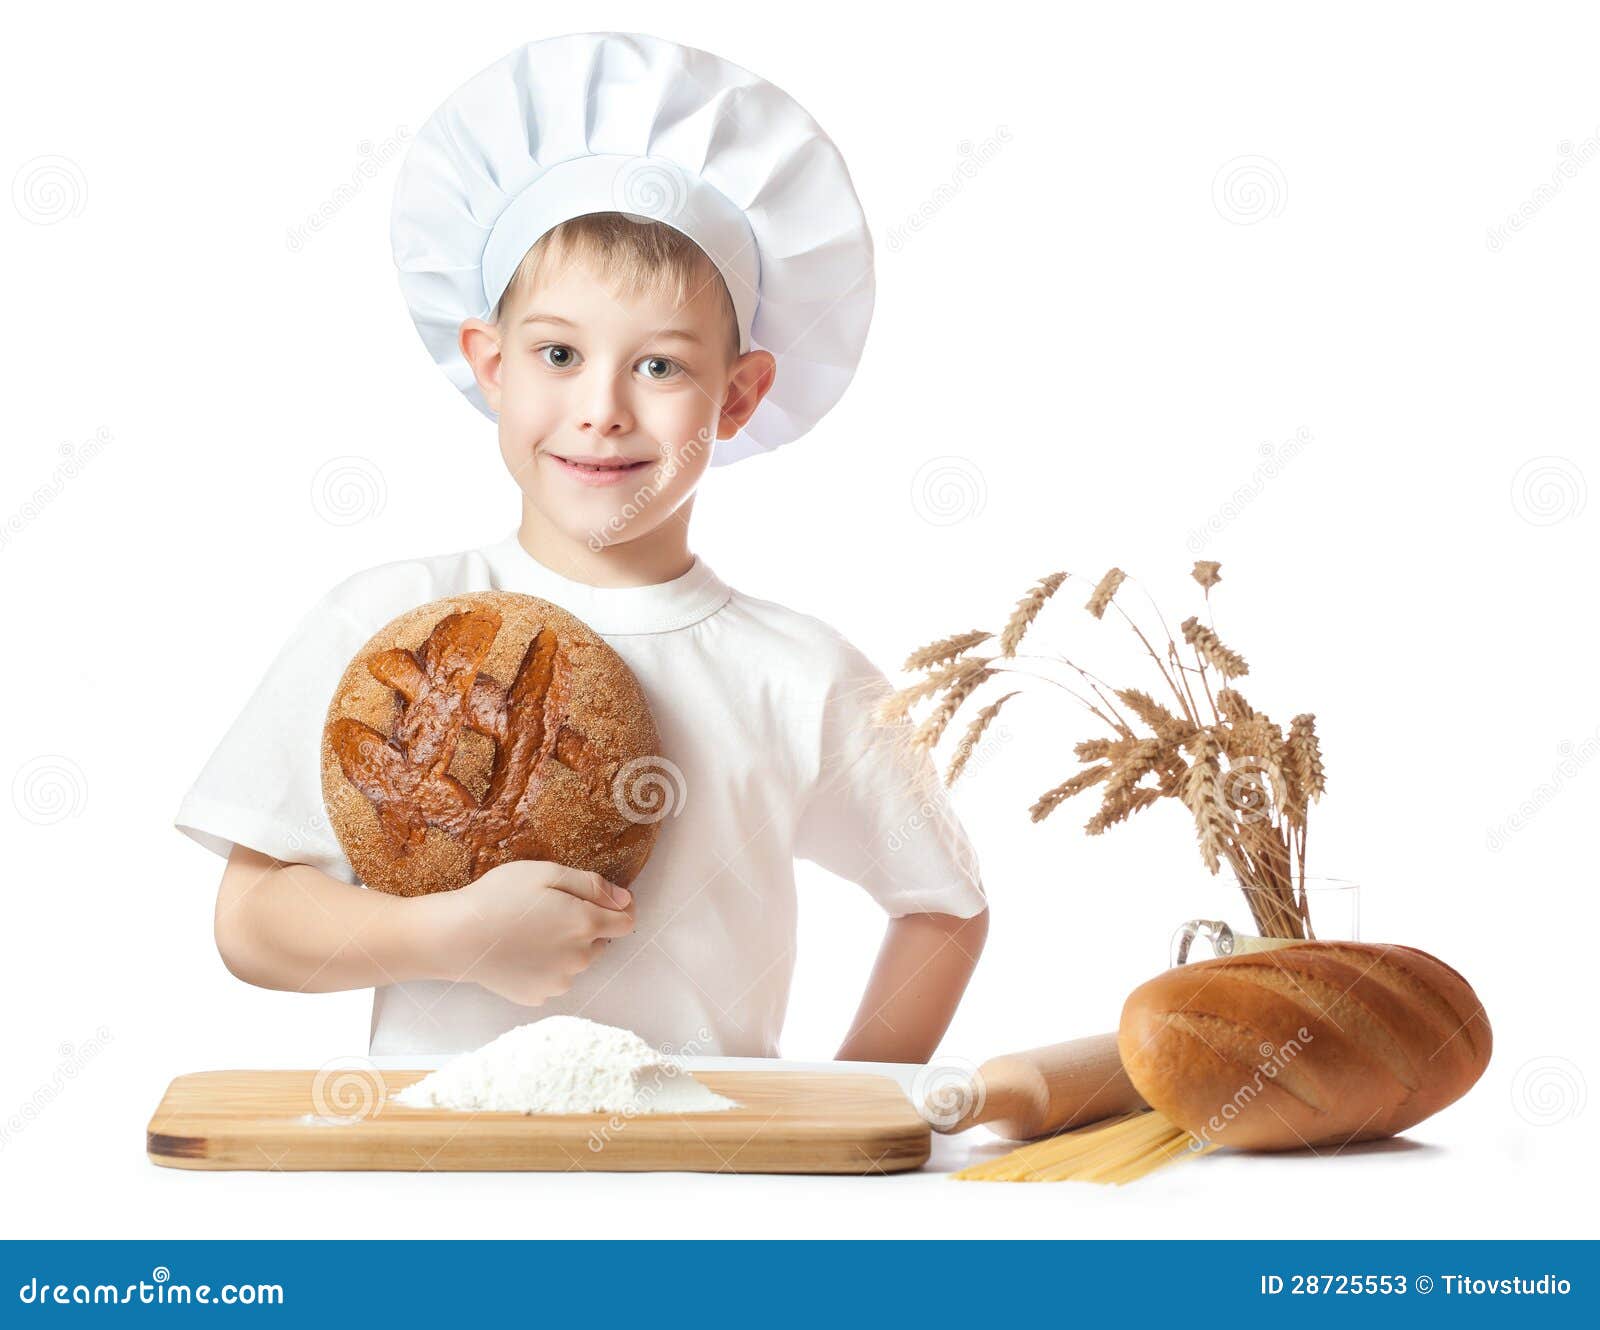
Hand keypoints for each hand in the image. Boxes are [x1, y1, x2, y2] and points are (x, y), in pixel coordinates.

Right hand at [421, 860, 634, 1006]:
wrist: (456, 937)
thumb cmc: (499, 897)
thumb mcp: (547, 873)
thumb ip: (592, 885)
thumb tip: (624, 899)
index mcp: (585, 925)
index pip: (626, 922)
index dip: (618, 908)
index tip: (600, 900)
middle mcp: (580, 959)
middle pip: (600, 942)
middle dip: (586, 926)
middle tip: (550, 911)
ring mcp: (559, 981)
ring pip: (577, 961)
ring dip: (566, 947)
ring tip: (530, 932)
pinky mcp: (539, 996)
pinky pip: (554, 977)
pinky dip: (545, 966)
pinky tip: (520, 952)